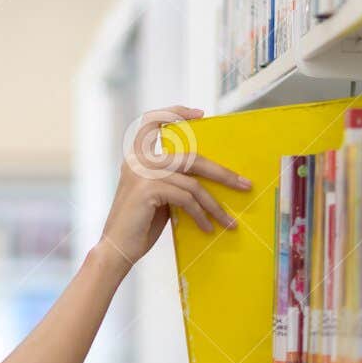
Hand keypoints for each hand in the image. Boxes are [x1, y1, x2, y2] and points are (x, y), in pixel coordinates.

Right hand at [97, 105, 250, 266]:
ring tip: (229, 221)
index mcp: (137, 156)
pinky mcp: (148, 189)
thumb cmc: (139, 225)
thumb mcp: (157, 196)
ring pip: (193, 181)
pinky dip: (201, 215)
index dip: (175, 112)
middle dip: (221, 173)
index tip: (200, 115)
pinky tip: (207, 228)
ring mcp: (143, 173)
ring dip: (215, 204)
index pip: (152, 121)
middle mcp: (138, 160)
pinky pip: (187, 198)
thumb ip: (173, 180)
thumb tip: (208, 176)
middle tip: (244, 185)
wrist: (116, 250)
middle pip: (191, 158)